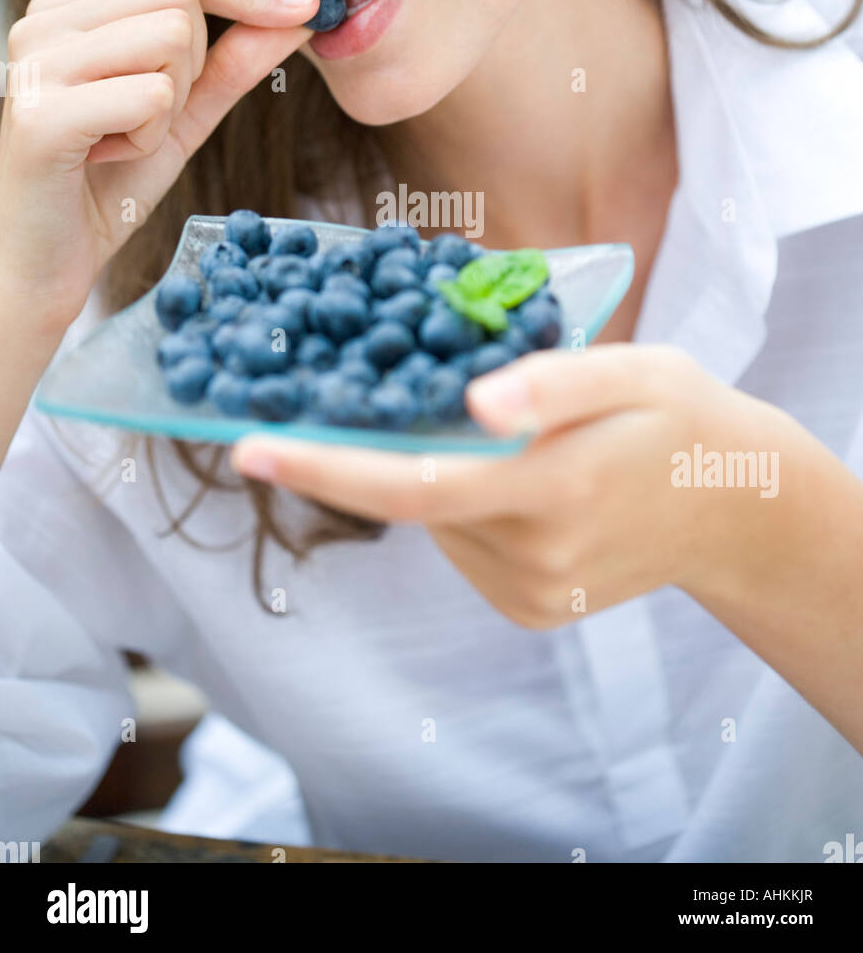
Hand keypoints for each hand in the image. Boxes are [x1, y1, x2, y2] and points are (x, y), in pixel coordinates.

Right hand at [0, 0, 317, 326]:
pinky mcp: (44, 112)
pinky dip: (149, 138)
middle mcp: (44, 21)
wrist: (44, 262)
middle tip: (151, 115)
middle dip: (196, 63)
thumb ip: (233, 62)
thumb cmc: (106, 186)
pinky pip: (151, 97)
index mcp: (69, 9)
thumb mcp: (183, 115)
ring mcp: (39, 62)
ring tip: (122, 138)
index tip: (308, 8)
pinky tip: (106, 158)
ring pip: (171, 39)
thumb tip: (302, 12)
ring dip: (170, 106)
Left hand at [229, 344, 798, 628]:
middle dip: (376, 446)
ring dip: (437, 468)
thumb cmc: (679, 416)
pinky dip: (463, 500)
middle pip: (416, 498)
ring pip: (437, 517)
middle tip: (362, 390)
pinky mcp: (533, 610)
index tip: (245, 444)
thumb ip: (553, 383)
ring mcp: (535, 595)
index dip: (326, 464)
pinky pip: (463, 542)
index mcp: (557, 491)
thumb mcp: (635, 372)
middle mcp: (538, 558)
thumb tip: (473, 399)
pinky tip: (519, 474)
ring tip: (503, 428)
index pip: (416, 484)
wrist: (737, 508)